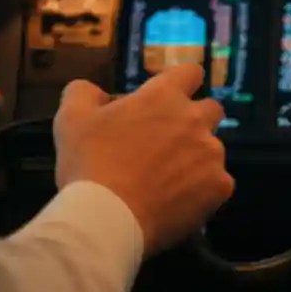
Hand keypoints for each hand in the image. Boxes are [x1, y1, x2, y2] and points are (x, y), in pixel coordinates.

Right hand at [54, 63, 234, 255]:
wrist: (106, 220)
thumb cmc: (89, 164)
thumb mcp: (71, 118)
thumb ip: (85, 93)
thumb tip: (97, 92)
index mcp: (163, 96)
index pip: (190, 72)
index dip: (181, 82)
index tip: (168, 97)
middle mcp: (195, 119)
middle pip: (211, 109)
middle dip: (196, 120)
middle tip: (169, 142)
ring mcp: (211, 154)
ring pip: (212, 150)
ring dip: (196, 158)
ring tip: (168, 181)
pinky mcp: (219, 187)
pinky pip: (217, 183)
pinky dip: (202, 191)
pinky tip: (178, 202)